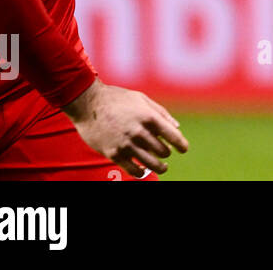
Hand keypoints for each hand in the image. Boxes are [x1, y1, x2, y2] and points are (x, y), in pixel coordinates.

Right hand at [62, 78, 187, 176]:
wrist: (88, 104)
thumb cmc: (117, 99)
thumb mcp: (142, 99)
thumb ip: (161, 113)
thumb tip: (177, 127)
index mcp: (148, 117)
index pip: (172, 135)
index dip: (181, 144)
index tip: (184, 149)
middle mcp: (139, 132)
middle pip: (162, 150)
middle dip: (167, 153)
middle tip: (166, 153)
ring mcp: (126, 144)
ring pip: (150, 163)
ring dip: (159, 167)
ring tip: (163, 167)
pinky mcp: (113, 154)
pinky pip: (132, 169)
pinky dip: (140, 172)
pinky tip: (143, 171)